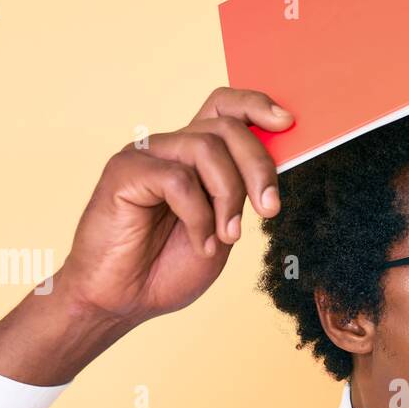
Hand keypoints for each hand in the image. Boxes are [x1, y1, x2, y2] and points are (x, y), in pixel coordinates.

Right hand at [57, 87, 292, 326]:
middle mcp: (170, 148)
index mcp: (193, 157)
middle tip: (269, 209)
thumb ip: (240, 196)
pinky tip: (198, 242)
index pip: (225, 107)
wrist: (121, 301)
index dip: (257, 106)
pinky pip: (178, 180)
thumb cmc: (166, 268)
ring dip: (228, 197)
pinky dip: (198, 216)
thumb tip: (274, 166)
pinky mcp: (124, 171)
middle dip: (259, 167)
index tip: (287, 122)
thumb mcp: (221, 230)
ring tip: (225, 237)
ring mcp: (146, 155)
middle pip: (226, 127)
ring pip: (206, 148)